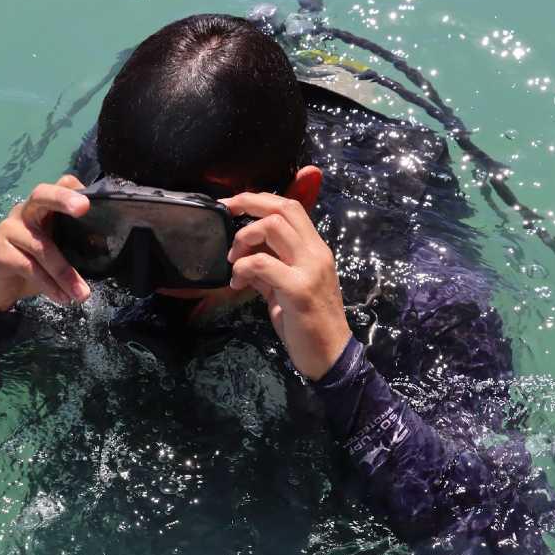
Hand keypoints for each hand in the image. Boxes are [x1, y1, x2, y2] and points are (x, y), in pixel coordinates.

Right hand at [0, 175, 90, 312]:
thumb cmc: (31, 268)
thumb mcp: (57, 256)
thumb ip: (74, 248)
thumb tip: (105, 250)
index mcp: (41, 209)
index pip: (58, 185)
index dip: (75, 189)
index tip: (92, 202)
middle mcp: (24, 213)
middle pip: (41, 195)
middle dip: (63, 199)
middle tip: (83, 208)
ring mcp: (8, 230)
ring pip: (41, 246)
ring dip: (65, 273)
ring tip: (82, 295)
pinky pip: (29, 267)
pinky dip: (49, 284)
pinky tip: (62, 298)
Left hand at [223, 193, 352, 380]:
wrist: (330, 356)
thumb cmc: (308, 325)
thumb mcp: (286, 290)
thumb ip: (269, 269)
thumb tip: (244, 257)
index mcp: (315, 249)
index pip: (290, 207)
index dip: (258, 199)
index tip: (232, 205)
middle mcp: (316, 252)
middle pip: (282, 208)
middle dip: (247, 202)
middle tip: (224, 213)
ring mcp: (309, 269)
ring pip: (272, 227)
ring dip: (243, 238)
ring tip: (233, 260)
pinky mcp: (298, 288)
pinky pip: (262, 263)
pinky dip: (242, 268)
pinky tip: (236, 284)